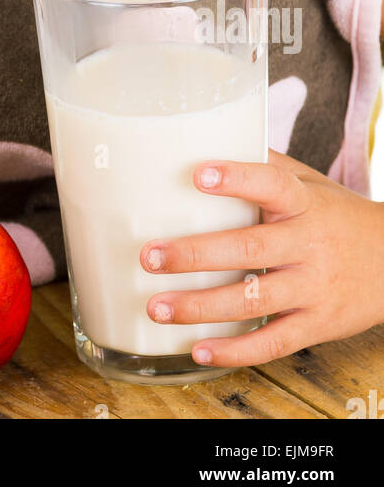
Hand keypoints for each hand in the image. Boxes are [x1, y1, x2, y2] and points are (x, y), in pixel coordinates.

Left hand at [139, 147, 383, 368]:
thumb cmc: (336, 216)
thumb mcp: (309, 183)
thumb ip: (264, 164)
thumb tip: (209, 136)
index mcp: (303, 203)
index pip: (271, 184)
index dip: (236, 179)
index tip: (198, 175)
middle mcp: (308, 244)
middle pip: (249, 248)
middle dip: (195, 254)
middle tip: (150, 256)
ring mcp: (313, 288)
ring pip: (254, 300)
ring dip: (201, 306)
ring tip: (158, 307)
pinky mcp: (317, 325)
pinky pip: (273, 342)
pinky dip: (235, 351)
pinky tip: (198, 349)